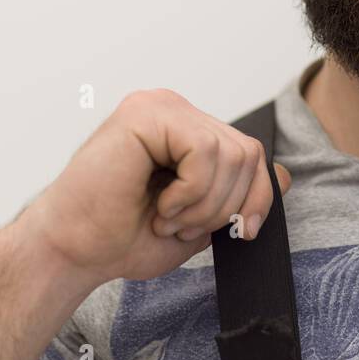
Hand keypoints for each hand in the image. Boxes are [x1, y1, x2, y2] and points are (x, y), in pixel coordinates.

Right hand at [22, 89, 291, 284]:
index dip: (257, 197)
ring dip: (203, 204)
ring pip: (231, 153)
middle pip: (249, 153)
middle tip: (181, 225)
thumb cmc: (119, 236)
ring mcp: (159, 107)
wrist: (71, 252)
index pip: (251, 153)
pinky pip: (203, 150)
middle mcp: (174, 111)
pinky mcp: (145, 113)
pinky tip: (159, 204)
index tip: (241, 232)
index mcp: (186, 131)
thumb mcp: (198, 221)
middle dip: (226, 205)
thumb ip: (237, 197)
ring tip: (166, 217)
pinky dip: (189, 192)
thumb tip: (287, 175)